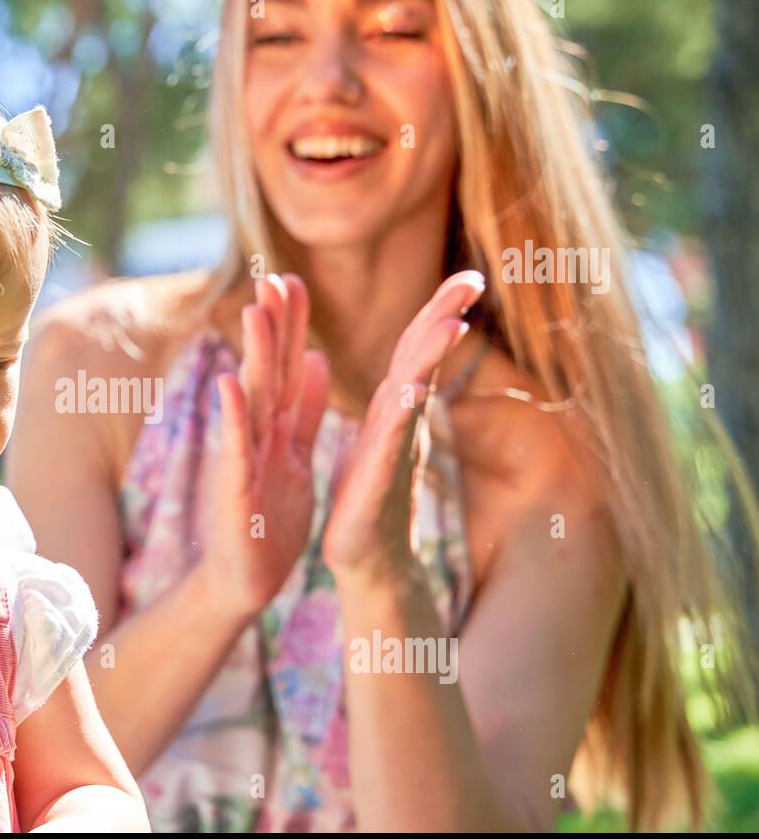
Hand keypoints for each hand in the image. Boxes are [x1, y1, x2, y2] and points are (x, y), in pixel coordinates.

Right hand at [207, 273, 329, 618]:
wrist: (246, 578)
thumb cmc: (269, 520)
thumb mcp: (295, 455)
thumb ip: (305, 408)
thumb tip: (316, 358)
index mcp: (278, 428)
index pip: (287, 367)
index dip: (292, 325)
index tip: (295, 279)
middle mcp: (258, 436)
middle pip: (269, 372)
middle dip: (274, 326)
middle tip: (275, 276)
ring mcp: (244, 460)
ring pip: (252, 401)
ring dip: (253, 357)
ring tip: (254, 311)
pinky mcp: (236, 491)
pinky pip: (235, 449)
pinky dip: (233, 416)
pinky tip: (230, 383)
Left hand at [322, 270, 485, 587]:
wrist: (365, 563)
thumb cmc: (370, 500)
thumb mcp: (379, 439)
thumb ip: (395, 402)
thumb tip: (410, 372)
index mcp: (392, 408)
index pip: (417, 348)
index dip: (439, 310)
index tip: (467, 275)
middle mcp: (399, 424)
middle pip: (423, 360)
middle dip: (445, 316)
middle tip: (474, 278)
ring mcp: (393, 451)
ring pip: (413, 394)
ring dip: (431, 358)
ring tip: (452, 322)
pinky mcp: (377, 483)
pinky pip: (389, 443)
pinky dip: (401, 415)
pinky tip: (411, 391)